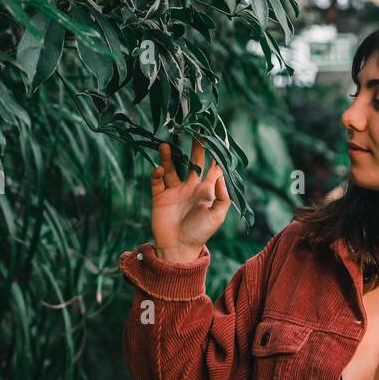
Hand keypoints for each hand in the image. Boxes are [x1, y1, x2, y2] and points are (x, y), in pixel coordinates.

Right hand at [149, 138, 231, 264]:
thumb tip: (220, 175)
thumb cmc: (200, 233)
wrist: (178, 248)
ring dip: (167, 157)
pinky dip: (156, 174)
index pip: (213, 168)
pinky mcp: (160, 197)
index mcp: (206, 190)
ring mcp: (175, 191)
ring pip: (171, 168)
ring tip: (165, 144)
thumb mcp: (217, 216)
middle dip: (194, 148)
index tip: (216, 138)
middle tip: (194, 130)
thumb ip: (222, 196)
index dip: (215, 154)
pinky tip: (159, 170)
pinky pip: (157, 181)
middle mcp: (191, 187)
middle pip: (193, 162)